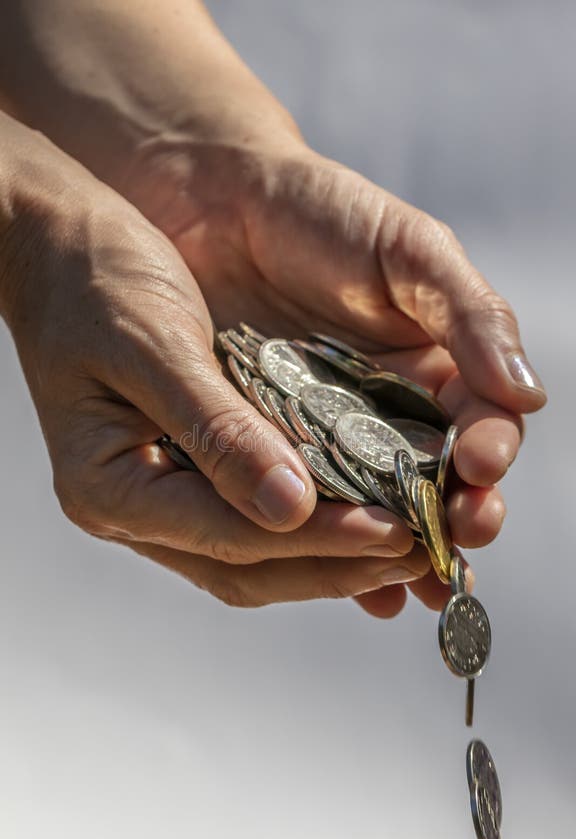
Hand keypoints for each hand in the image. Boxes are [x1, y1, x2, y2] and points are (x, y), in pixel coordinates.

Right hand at [1, 114, 429, 609]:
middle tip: (422, 552)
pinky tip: (368, 505)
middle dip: (339, 563)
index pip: (228, 540)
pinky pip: (256, 511)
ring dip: (335, 552)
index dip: (317, 543)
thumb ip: (217, 430)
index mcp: (110, 485)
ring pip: (258, 551)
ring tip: (412, 539)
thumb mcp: (154, 343)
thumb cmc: (91, 277)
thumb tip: (290, 509)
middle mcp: (135, 503)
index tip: (396, 532)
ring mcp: (161, 489)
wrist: (56, 239)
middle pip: (248, 566)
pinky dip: (315, 516)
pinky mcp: (187, 463)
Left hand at [126, 140, 545, 616]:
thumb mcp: (411, 252)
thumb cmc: (325, 215)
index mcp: (437, 368)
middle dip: (451, 518)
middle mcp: (391, 412)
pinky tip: (345, 581)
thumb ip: (471, 316)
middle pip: (435, 484)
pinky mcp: (274, 447)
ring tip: (401, 587)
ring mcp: (331, 436)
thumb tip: (529, 395)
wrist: (220, 205)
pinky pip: (306, 503)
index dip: (489, 454)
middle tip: (454, 539)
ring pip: (373, 508)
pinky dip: (327, 545)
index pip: (481, 427)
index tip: (481, 469)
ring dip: (395, 553)